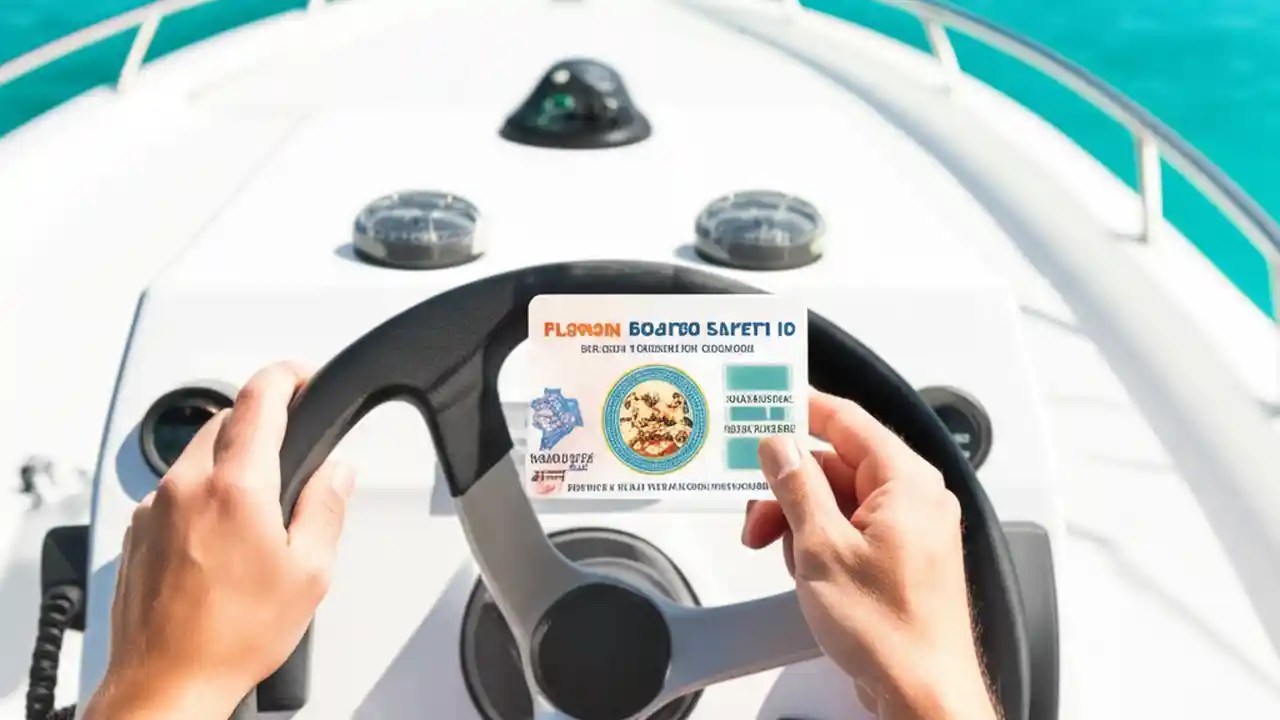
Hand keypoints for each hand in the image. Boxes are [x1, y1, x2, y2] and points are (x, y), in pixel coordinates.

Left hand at [84, 362, 355, 719]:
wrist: (168, 683)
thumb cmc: (232, 635)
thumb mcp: (310, 571)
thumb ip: (326, 507)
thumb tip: (337, 473)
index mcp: (235, 486)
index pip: (259, 397)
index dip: (286, 374)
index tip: (302, 374)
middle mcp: (186, 486)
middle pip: (225, 419)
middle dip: (261, 418)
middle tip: (293, 442)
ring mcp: (154, 507)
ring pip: (196, 454)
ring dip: (230, 457)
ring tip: (261, 503)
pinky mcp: (137, 531)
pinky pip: (174, 490)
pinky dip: (202, 492)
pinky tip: (224, 536)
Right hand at [743, 392, 997, 719]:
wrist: (922, 695)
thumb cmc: (891, 632)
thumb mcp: (821, 548)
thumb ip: (796, 487)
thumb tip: (779, 446)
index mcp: (906, 482)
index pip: (847, 420)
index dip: (801, 409)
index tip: (765, 405)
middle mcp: (914, 499)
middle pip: (836, 464)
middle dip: (790, 489)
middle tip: (758, 514)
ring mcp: (909, 529)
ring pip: (838, 500)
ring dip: (801, 521)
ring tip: (785, 555)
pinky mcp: (900, 557)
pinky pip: (850, 528)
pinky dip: (820, 542)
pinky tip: (806, 571)